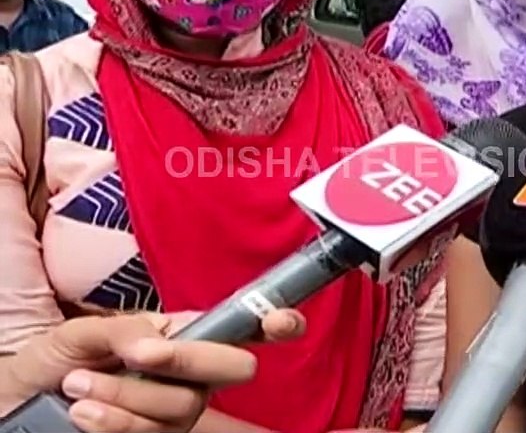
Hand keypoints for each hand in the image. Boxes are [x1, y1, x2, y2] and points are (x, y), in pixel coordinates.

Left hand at [1, 310, 303, 432]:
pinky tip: (84, 411)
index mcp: (185, 336)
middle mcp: (192, 376)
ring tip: (77, 384)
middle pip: (234, 370)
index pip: (245, 327)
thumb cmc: (52, 360)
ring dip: (127, 395)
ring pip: (185, 407)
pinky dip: (115, 422)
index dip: (276, 322)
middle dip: (189, 362)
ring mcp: (176, 414)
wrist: (15, 400)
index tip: (280, 322)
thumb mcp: (82, 331)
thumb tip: (158, 341)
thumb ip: (126, 328)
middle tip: (139, 356)